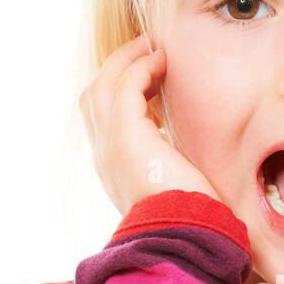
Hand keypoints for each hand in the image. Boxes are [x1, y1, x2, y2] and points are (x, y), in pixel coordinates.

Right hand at [79, 33, 221, 215]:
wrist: (185, 236)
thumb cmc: (191, 220)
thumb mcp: (177, 189)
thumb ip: (173, 167)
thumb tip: (188, 159)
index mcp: (114, 171)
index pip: (103, 122)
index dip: (121, 96)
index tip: (151, 82)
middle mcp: (104, 157)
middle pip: (93, 98)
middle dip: (117, 70)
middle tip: (146, 52)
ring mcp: (110, 146)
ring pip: (102, 87)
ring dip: (126, 61)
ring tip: (152, 47)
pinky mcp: (125, 136)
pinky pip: (124, 87)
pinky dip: (140, 68)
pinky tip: (161, 61)